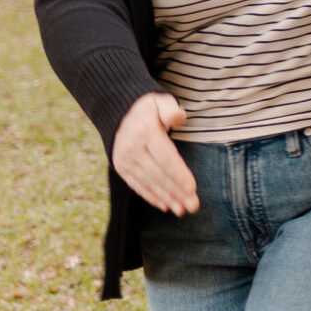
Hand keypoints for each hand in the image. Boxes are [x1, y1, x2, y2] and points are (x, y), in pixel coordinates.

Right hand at [112, 92, 198, 215]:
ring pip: (149, 182)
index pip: (165, 157)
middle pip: (159, 174)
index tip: (192, 189)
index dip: (179, 174)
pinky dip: (151, 196)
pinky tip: (164, 205)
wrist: (117, 111)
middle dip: (177, 192)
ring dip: (166, 198)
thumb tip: (178, 117)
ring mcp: (125, 159)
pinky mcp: (121, 167)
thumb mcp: (159, 100)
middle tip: (193, 206)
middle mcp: (132, 148)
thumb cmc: (147, 107)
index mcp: (145, 132)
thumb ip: (169, 108)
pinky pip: (137, 184)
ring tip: (182, 210)